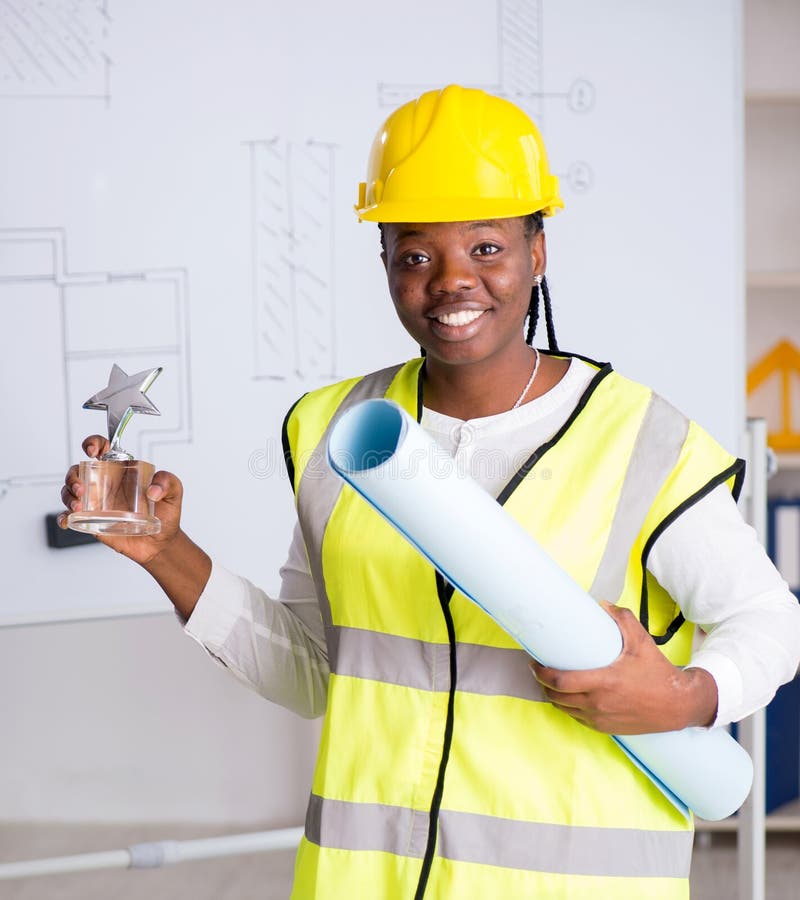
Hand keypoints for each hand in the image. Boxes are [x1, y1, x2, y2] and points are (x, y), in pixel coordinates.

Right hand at [59, 434, 184, 566]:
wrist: (161, 542)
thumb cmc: (165, 513)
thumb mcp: (174, 492)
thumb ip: (168, 482)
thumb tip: (153, 490)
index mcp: (121, 471)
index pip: (102, 449)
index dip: (93, 443)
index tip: (92, 451)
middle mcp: (104, 484)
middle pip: (78, 470)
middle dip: (73, 476)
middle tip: (82, 488)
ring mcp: (96, 502)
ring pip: (70, 492)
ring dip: (68, 496)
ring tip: (79, 506)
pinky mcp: (91, 521)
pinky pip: (70, 517)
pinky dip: (63, 518)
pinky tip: (68, 520)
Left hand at [529, 601, 717, 734]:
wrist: (678, 705)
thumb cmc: (658, 673)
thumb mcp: (641, 642)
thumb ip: (622, 619)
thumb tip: (602, 604)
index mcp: (603, 682)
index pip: (560, 681)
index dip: (541, 673)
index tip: (535, 663)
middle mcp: (598, 703)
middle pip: (556, 697)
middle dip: (543, 684)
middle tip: (540, 670)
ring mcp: (601, 718)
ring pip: (564, 709)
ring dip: (553, 697)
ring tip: (551, 683)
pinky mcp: (606, 728)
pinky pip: (577, 718)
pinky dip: (569, 708)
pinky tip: (568, 697)